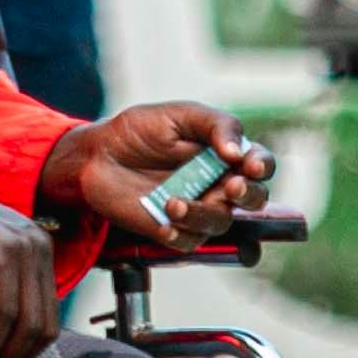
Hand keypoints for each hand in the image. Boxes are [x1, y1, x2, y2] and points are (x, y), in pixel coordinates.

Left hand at [35, 99, 269, 250]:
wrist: (96, 156)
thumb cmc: (139, 132)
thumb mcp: (178, 115)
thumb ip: (215, 125)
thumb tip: (239, 151)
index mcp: (226, 155)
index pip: (260, 164)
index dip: (262, 166)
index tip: (249, 165)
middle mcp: (218, 184)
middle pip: (254, 199)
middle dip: (248, 195)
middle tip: (229, 187)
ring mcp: (198, 209)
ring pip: (221, 223)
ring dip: (203, 214)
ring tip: (173, 202)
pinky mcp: (174, 230)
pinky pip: (190, 242)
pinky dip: (180, 234)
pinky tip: (164, 221)